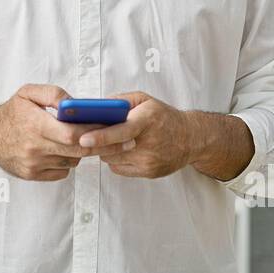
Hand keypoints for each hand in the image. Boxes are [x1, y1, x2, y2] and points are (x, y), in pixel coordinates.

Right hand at [0, 84, 135, 181]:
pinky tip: (64, 151)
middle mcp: (35, 148)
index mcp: (35, 125)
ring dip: (82, 153)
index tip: (115, 129)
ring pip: (72, 162)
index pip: (72, 134)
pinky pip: (61, 172)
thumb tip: (75, 103)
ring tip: (87, 141)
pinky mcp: (33, 175)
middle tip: (126, 142)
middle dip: (105, 147)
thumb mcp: (28, 93)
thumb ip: (53, 93)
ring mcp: (34, 164)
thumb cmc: (11, 112)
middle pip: (78, 152)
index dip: (95, 133)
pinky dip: (68, 162)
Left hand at [78, 91, 197, 178]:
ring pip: (112, 159)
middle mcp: (149, 142)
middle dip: (95, 143)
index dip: (101, 136)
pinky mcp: (149, 173)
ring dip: (105, 151)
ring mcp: (149, 160)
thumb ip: (120, 100)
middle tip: (83, 136)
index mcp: (147, 120)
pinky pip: (119, 168)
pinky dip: (115, 160)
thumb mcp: (144, 100)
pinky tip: (123, 150)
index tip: (83, 138)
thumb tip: (95, 107)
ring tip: (111, 140)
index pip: (121, 131)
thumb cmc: (164, 116)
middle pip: (112, 148)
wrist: (191, 138)